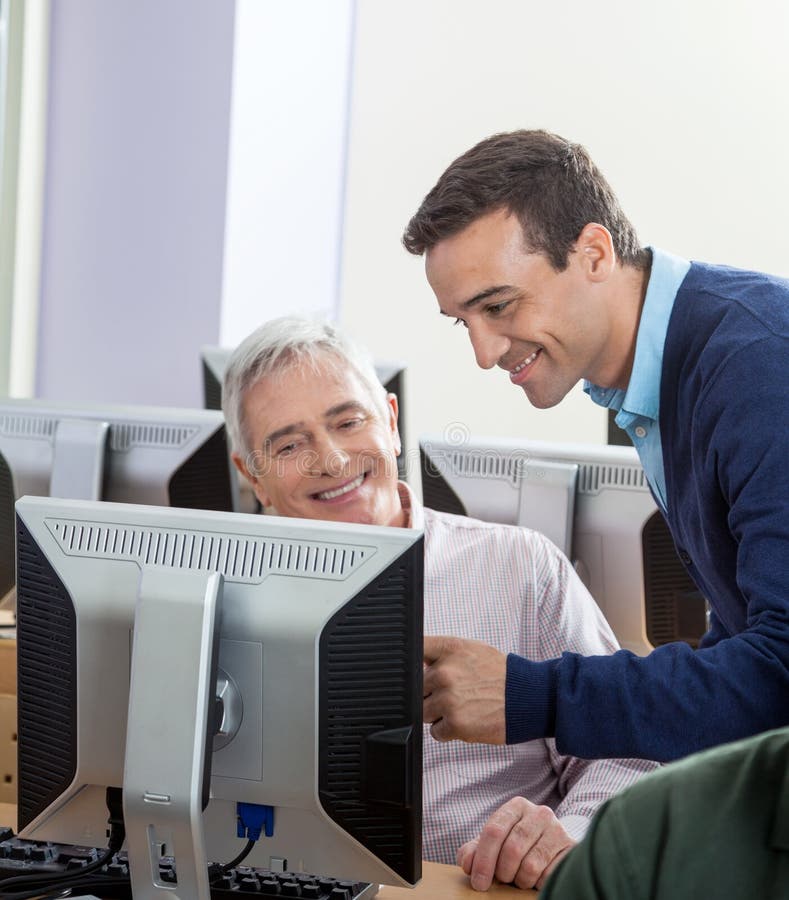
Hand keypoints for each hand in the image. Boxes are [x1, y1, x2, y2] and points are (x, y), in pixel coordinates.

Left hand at [422, 635, 506, 743]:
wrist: (528, 697)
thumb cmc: (502, 675)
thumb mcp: (472, 650)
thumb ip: (444, 654)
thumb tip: (420, 663)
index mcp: (450, 649)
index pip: (414, 650)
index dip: (412, 663)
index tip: (415, 670)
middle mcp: (445, 672)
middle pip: (418, 688)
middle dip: (432, 693)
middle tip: (456, 694)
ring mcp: (448, 698)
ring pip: (424, 712)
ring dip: (439, 714)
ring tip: (463, 707)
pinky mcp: (455, 723)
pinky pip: (436, 732)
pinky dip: (449, 731)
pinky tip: (467, 720)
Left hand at [456, 797, 574, 890]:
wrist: (553, 844)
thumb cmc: (517, 844)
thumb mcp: (494, 843)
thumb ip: (474, 850)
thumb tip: (467, 863)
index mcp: (516, 806)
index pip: (494, 831)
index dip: (483, 860)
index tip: (478, 883)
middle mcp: (539, 813)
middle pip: (512, 849)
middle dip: (503, 872)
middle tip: (503, 878)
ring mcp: (557, 829)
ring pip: (531, 866)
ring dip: (521, 880)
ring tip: (521, 877)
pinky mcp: (571, 848)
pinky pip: (549, 875)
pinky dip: (539, 883)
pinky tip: (537, 877)